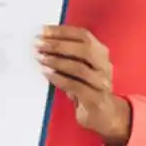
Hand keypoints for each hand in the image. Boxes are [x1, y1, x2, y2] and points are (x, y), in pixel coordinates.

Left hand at [37, 26, 131, 145]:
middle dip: (59, 45)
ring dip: (57, 62)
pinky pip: (76, 86)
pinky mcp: (96, 99)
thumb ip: (67, 55)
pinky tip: (48, 74)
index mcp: (101, 52)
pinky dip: (60, 79)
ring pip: (80, 68)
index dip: (62, 31)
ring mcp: (102, 82)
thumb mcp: (79, 68)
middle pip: (84, 49)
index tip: (42, 31)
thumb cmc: (87, 87)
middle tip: (39, 45)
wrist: (106, 115)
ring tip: (41, 59)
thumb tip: (43, 42)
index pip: (83, 35)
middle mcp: (105, 65)